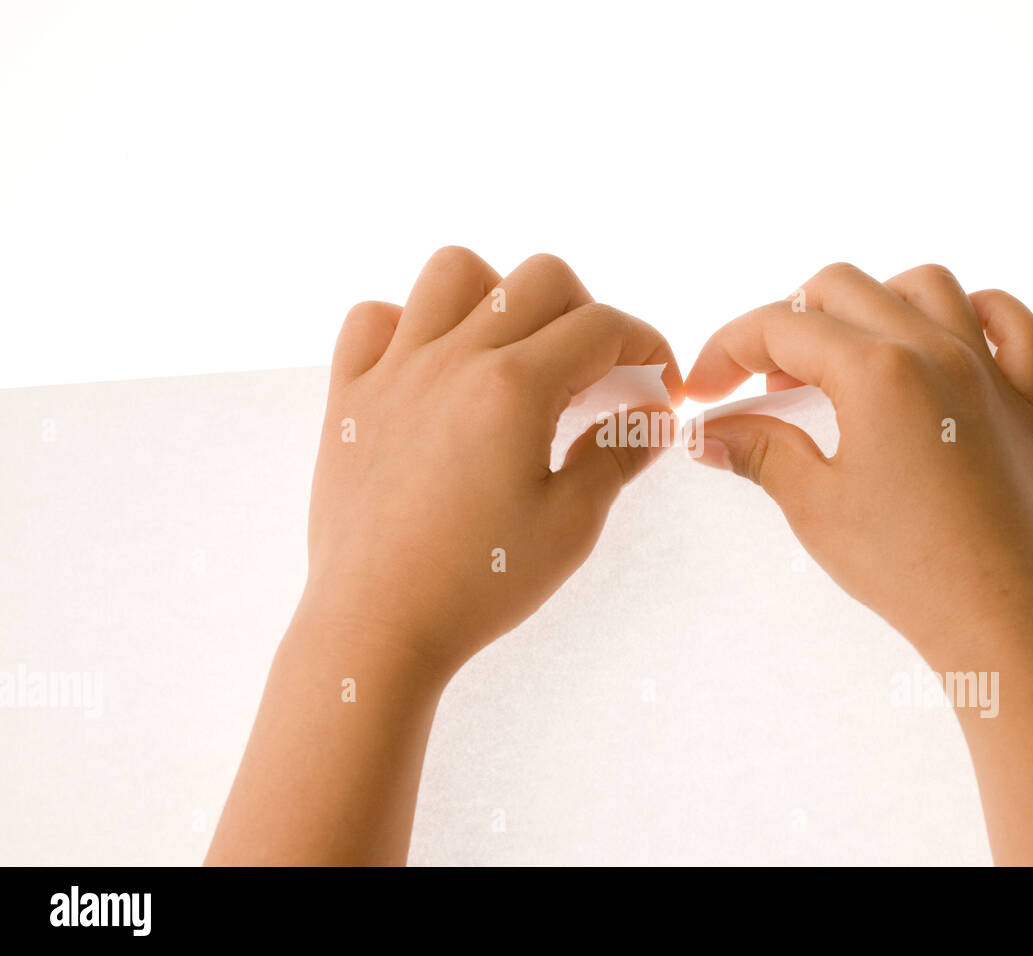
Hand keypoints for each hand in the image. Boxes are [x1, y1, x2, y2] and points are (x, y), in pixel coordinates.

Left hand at [304, 247, 682, 678]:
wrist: (377, 626)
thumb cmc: (478, 585)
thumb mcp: (570, 524)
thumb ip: (617, 455)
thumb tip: (654, 416)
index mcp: (513, 388)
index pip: (602, 326)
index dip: (648, 347)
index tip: (659, 385)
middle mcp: (452, 360)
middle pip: (539, 280)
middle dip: (587, 314)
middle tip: (595, 374)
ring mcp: (395, 371)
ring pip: (453, 272)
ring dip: (499, 297)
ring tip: (514, 353)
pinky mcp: (351, 397)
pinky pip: (373, 319)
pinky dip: (410, 325)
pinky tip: (436, 371)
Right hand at [687, 263, 1032, 659]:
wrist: (997, 619)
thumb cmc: (904, 567)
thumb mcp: (813, 504)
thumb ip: (758, 450)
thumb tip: (708, 434)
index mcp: (876, 370)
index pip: (781, 325)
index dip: (726, 350)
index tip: (703, 390)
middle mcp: (936, 350)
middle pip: (842, 287)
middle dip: (787, 321)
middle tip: (764, 382)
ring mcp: (988, 370)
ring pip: (926, 285)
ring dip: (871, 302)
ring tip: (843, 354)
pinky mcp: (1026, 402)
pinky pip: (1013, 325)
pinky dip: (976, 314)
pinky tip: (943, 341)